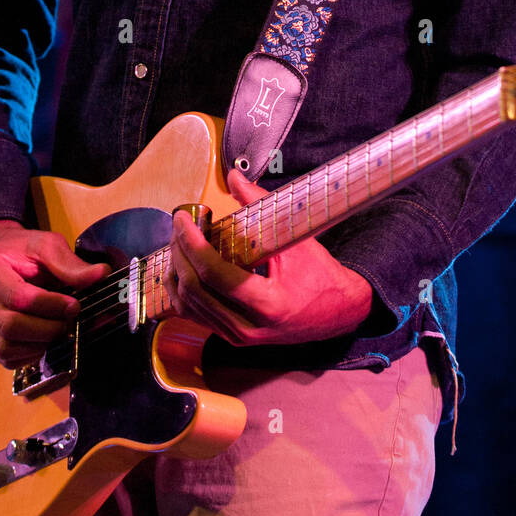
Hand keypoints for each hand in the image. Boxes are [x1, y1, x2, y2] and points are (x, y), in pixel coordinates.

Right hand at [0, 220, 110, 367]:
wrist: (1, 257)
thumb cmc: (23, 250)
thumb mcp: (46, 245)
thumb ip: (69, 263)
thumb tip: (100, 274)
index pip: (16, 296)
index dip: (50, 305)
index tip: (74, 305)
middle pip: (9, 326)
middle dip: (47, 328)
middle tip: (69, 320)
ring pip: (6, 347)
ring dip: (41, 343)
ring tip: (60, 328)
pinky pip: (6, 358)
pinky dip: (31, 354)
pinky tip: (46, 338)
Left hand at [167, 170, 373, 345]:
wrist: (338, 313)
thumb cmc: (322, 277)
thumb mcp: (297, 241)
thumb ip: (262, 207)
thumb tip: (234, 178)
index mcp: (269, 305)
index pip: (215, 275)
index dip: (192, 243)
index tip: (183, 219)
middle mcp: (250, 328)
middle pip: (195, 290)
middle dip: (180, 253)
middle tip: (179, 225)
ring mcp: (239, 337)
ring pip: (189, 306)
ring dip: (176, 270)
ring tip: (179, 242)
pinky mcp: (233, 338)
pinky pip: (194, 316)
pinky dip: (181, 291)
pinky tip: (182, 268)